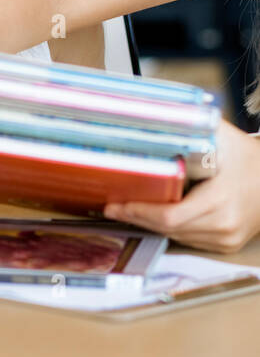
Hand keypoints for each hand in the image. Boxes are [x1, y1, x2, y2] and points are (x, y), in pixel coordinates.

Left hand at [104, 120, 259, 252]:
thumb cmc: (246, 156)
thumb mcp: (219, 135)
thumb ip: (188, 125)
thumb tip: (154, 111)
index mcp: (220, 200)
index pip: (169, 216)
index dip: (138, 212)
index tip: (114, 205)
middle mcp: (224, 224)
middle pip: (168, 229)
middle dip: (136, 217)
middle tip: (111, 207)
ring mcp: (226, 238)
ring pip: (176, 237)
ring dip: (151, 225)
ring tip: (128, 209)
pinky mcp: (226, 245)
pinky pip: (189, 240)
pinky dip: (170, 229)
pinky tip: (154, 216)